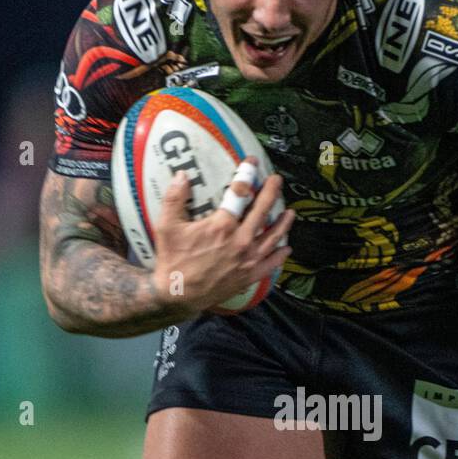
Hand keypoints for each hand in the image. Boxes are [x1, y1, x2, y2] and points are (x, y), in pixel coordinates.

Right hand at [151, 157, 292, 313]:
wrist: (178, 295)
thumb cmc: (172, 260)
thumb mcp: (167, 226)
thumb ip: (174, 198)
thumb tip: (182, 175)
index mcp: (222, 226)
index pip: (239, 193)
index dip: (247, 175)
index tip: (252, 163)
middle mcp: (240, 241)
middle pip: (263, 211)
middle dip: (271, 192)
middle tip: (277, 180)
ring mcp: (247, 259)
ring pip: (273, 237)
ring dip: (283, 223)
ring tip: (290, 213)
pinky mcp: (249, 276)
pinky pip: (271, 264)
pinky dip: (280, 255)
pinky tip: (287, 248)